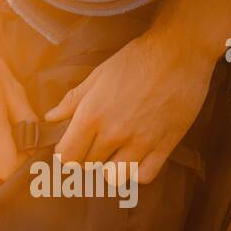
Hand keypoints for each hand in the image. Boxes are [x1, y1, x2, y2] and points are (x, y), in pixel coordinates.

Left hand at [44, 31, 216, 183]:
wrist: (179, 52)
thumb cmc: (136, 59)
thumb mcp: (98, 74)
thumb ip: (73, 100)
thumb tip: (51, 117)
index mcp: (92, 115)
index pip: (67, 156)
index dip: (65, 154)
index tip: (71, 146)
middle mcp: (114, 133)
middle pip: (88, 166)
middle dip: (87, 158)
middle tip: (94, 145)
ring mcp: (140, 142)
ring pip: (114, 177)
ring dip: (110, 168)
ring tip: (115, 154)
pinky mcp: (164, 146)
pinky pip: (144, 176)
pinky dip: (137, 172)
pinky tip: (136, 158)